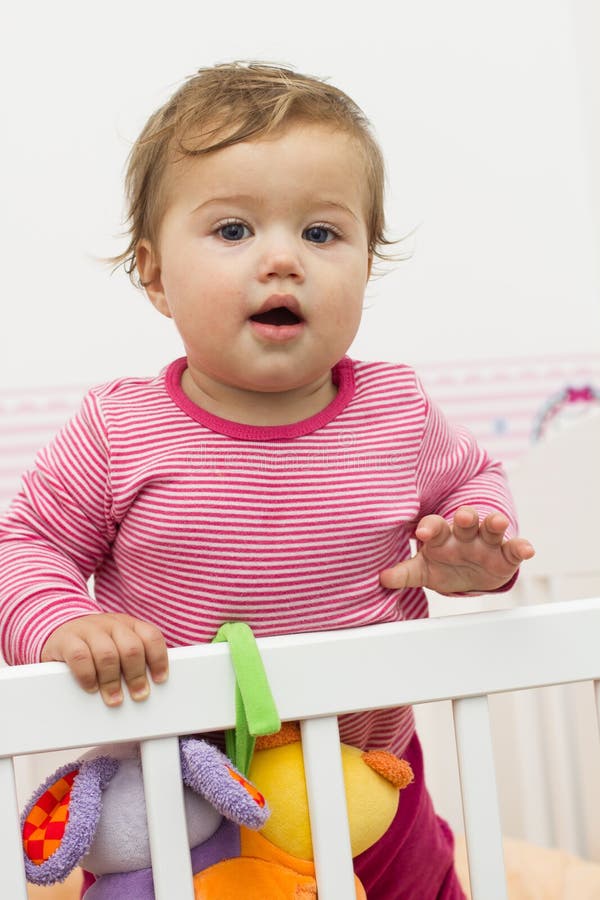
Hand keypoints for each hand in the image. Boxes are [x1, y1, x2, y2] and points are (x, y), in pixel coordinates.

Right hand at [41, 612, 168, 706]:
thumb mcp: (117, 644)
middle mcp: (111, 624)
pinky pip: (80, 657)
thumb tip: (147, 688)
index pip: (151, 636)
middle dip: (137, 676)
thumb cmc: (94, 644)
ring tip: (114, 698)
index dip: (159, 659)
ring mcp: (89, 629)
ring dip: (112, 681)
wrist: (58, 627)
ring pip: (107, 654)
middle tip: (138, 695)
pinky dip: (87, 676)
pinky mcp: (67, 639)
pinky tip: (91, 687)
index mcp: (128, 625)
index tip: (160, 680)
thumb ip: (131, 659)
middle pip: (131, 648)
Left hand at [379, 506, 534, 594]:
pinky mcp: (505, 555)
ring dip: (494, 523)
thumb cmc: (442, 564)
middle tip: (462, 516)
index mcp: (441, 535)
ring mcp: (486, 542)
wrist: (468, 574)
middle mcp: (465, 534)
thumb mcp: (423, 570)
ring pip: (490, 527)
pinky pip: (514, 548)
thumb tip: (383, 579)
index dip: (430, 527)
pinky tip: (527, 549)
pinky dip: (521, 547)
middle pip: (465, 520)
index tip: (423, 532)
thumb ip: (404, 573)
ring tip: (497, 522)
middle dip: (464, 516)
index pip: (434, 526)